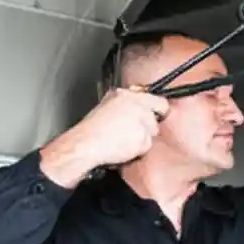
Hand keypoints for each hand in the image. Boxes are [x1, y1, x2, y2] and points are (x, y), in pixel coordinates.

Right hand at [39, 88, 168, 187]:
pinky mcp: (143, 134)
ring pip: (153, 130)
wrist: (84, 145)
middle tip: (131, 132)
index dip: (155, 107)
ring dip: (143, 137)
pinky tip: (124, 148)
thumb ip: (124, 105)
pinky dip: (138, 149)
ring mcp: (141, 117)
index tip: (158, 112)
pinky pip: (147, 145)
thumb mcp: (106, 108)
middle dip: (149, 124)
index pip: (154, 97)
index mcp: (124, 94)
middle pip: (158, 112)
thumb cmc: (90, 132)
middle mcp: (135, 102)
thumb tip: (137, 108)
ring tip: (123, 140)